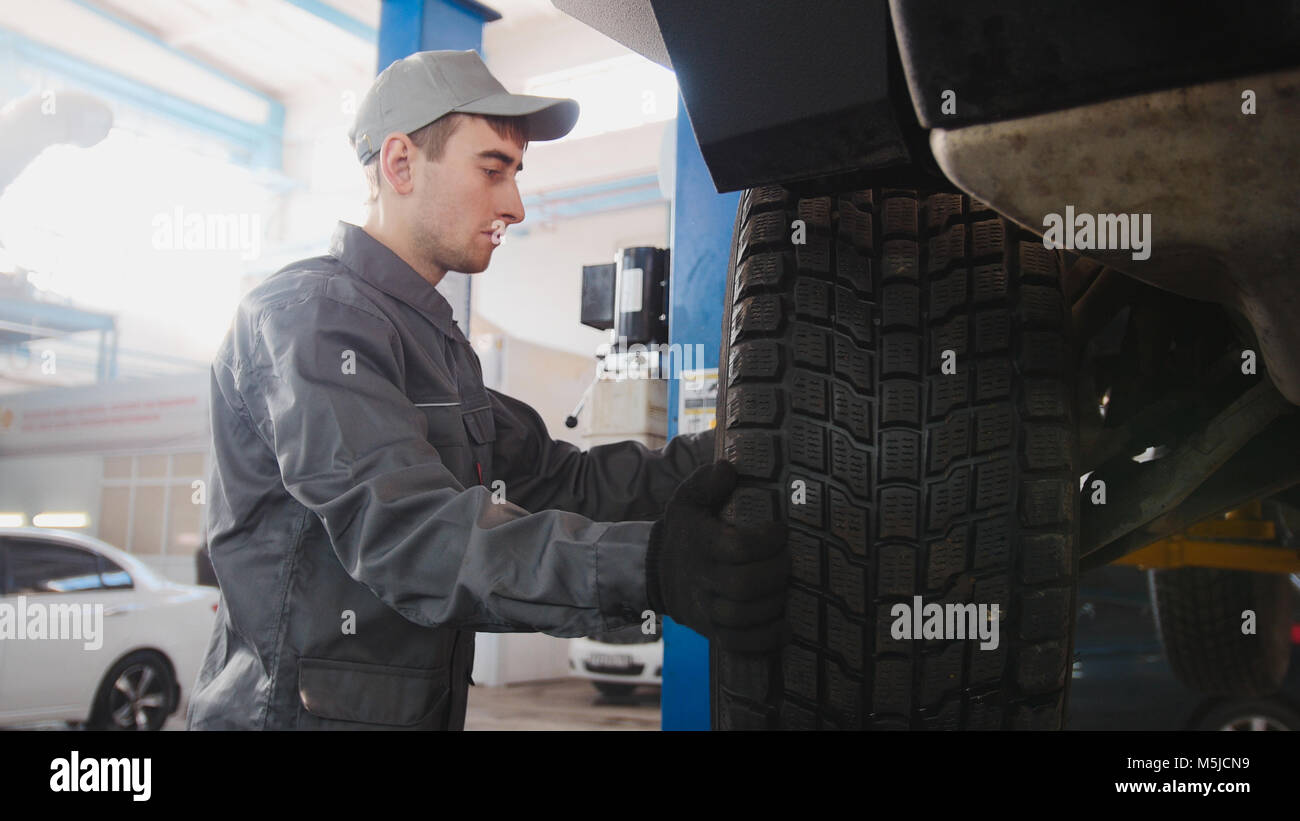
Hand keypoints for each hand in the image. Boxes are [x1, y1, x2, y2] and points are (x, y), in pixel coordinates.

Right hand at [645, 460, 790, 653]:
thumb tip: (728, 469)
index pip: (735, 547)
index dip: (765, 541)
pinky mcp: (711, 632)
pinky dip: (764, 640)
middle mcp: (700, 578)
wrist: (657, 572)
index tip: (780, 530)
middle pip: (743, 585)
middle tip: (788, 560)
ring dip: (773, 604)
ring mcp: (705, 609)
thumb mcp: (688, 500)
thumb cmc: (686, 531)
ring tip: (787, 589)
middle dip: (775, 572)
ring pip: (741, 616)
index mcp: (699, 543)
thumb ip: (707, 482)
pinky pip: (737, 644)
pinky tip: (785, 628)